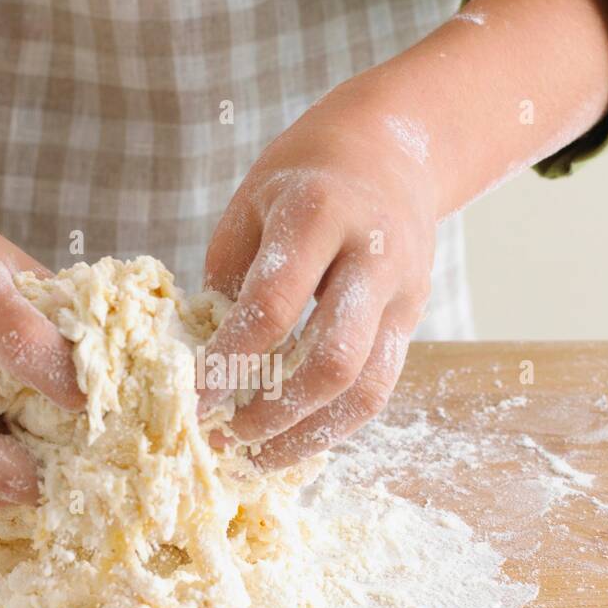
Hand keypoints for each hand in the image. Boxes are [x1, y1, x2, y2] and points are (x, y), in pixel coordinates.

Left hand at [201, 72, 436, 467]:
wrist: (392, 150)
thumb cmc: (302, 178)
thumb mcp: (250, 206)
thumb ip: (230, 279)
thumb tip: (205, 364)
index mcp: (318, 213)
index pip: (273, 305)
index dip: (231, 361)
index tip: (194, 399)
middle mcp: (371, 255)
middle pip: (331, 359)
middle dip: (272, 412)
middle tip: (224, 436)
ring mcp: (402, 292)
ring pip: (365, 388)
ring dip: (307, 434)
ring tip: (255, 456)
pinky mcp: (413, 319)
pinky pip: (379, 388)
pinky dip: (334, 424)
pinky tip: (293, 440)